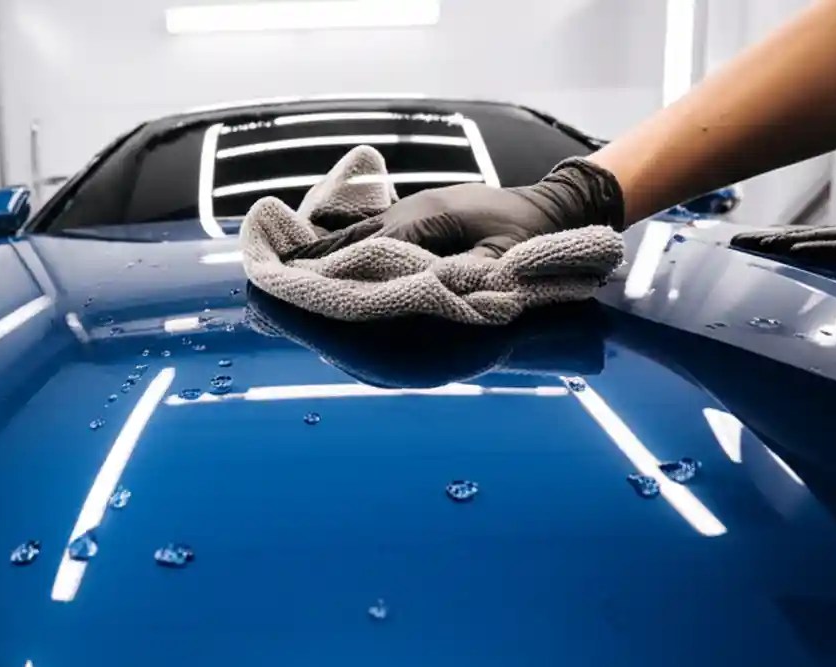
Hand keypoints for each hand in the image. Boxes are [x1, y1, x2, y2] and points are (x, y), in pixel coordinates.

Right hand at [291, 158, 624, 259]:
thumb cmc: (533, 237)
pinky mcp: (422, 214)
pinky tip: (331, 250)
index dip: (338, 265)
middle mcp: (416, 208)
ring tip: (295, 264)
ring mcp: (417, 207)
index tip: (303, 281)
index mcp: (431, 218)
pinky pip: (377, 227)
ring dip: (332, 246)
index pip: (373, 246)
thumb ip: (468, 275)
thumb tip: (432, 290)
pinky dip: (351, 240)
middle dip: (321, 254)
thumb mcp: (506, 259)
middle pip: (358, 234)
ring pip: (364, 228)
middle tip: (282, 273)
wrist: (553, 207)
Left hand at [731, 224, 835, 271]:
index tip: (741, 248)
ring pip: (815, 238)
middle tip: (730, 242)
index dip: (773, 245)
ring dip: (780, 240)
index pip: (803, 245)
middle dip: (765, 239)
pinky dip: (819, 247)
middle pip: (800, 238)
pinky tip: (794, 249)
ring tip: (750, 243)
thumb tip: (828, 314)